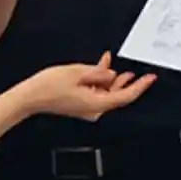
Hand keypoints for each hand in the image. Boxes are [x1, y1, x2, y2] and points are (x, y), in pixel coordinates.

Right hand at [21, 52, 155, 121]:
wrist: (30, 97)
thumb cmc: (49, 86)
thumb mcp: (78, 72)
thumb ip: (98, 73)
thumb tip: (111, 74)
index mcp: (96, 104)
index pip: (125, 96)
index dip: (140, 87)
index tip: (150, 78)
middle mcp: (94, 110)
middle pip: (117, 96)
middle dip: (128, 83)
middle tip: (142, 74)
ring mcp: (87, 109)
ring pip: (107, 94)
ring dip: (113, 80)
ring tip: (121, 69)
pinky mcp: (80, 105)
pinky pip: (96, 93)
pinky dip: (100, 82)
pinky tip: (101, 70)